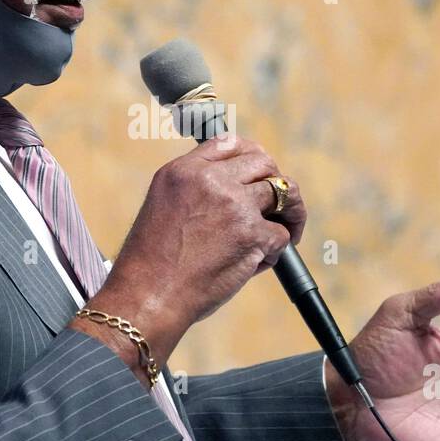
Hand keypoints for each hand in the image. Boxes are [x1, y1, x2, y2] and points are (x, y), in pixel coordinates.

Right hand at [82, 133, 304, 369]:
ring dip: (292, 212)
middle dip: (276, 182)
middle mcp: (209, 180)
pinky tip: (260, 263)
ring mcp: (234, 204)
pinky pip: (282, 235)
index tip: (260, 172)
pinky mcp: (252, 234)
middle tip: (279, 204)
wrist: (148, 296)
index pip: (229, 144)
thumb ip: (196, 190)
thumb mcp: (163, 207)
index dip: (252, 156)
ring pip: (283, 193)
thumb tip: (237, 189)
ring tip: (290, 227)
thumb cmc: (152, 263)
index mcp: (183, 171)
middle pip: (263, 163)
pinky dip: (276, 251)